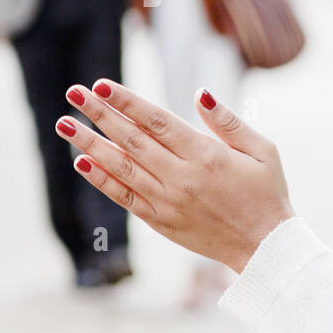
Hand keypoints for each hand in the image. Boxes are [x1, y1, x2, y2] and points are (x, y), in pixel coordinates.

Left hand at [56, 80, 294, 272]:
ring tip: (65, 124)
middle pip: (132, 139)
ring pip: (121, 167)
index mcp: (207, 155)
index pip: (157, 120)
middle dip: (99, 114)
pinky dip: (101, 179)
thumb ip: (229, 122)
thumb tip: (200, 94)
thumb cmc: (268, 193)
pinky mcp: (161, 221)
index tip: (101, 85)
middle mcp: (182, 177)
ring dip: (89, 144)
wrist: (265, 247)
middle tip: (73, 93)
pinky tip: (82, 162)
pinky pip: (124, 197)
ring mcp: (168, 201)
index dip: (127, 101)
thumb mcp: (263, 151)